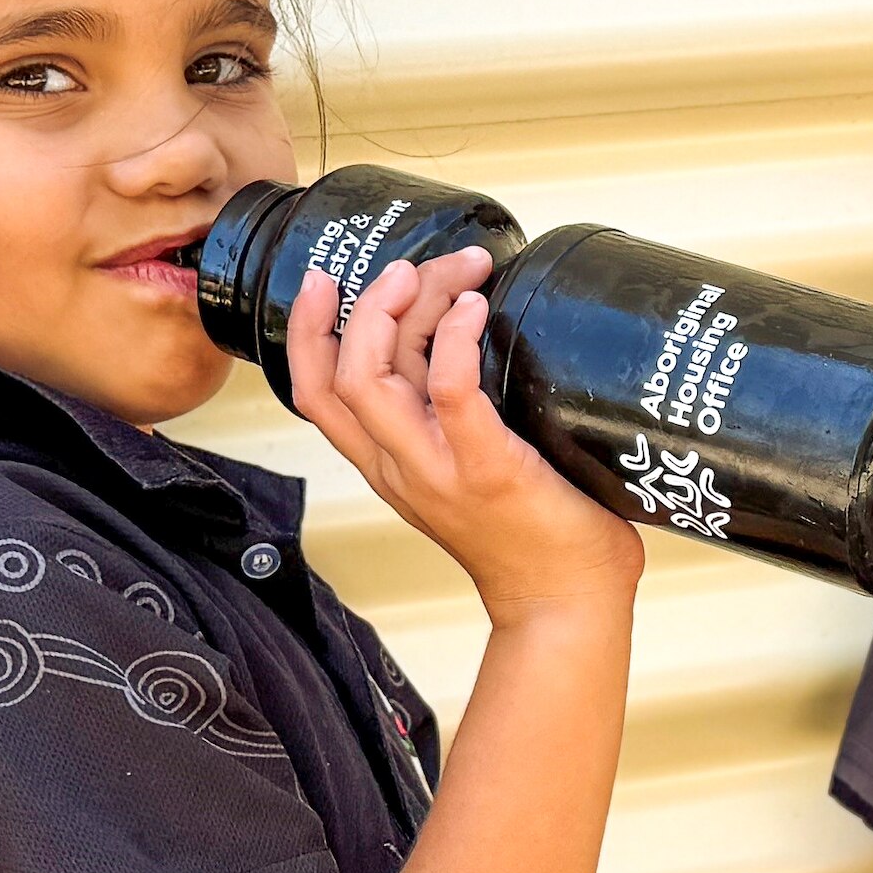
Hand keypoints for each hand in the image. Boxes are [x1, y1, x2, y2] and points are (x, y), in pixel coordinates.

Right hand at [286, 249, 639, 623]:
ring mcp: (437, 471)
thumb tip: (473, 337)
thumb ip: (456, 416)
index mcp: (388, 466)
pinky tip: (476, 309)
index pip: (314, 393)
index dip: (307, 331)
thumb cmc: (536, 534)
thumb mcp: (470, 469)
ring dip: (406, 307)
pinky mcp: (486, 470)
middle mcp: (398, 468)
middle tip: (412, 267)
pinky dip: (456, 337)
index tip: (327, 280)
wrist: (565, 606)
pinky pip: (450, 389)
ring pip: (373, 375)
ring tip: (454, 272)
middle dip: (368, 302)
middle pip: (339, 372)